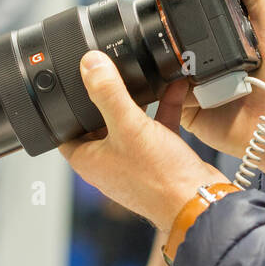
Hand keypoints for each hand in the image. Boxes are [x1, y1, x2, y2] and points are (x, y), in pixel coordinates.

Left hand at [59, 54, 224, 236]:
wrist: (199, 201)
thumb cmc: (159, 179)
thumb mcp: (129, 126)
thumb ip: (108, 92)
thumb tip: (90, 64)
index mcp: (89, 160)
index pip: (65, 129)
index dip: (66, 106)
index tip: (73, 82)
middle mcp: (108, 162)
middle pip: (99, 122)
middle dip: (107, 97)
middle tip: (111, 72)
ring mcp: (134, 161)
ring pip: (130, 123)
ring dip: (137, 101)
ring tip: (142, 76)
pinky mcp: (159, 159)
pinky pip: (157, 127)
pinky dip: (164, 107)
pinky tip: (174, 87)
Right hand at [135, 0, 264, 189]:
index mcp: (216, 26)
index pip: (186, 0)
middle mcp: (197, 47)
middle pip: (162, 24)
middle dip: (147, 8)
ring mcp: (185, 75)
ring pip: (155, 55)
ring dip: (146, 42)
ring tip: (141, 29)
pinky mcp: (180, 103)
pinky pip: (159, 90)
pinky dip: (155, 80)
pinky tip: (155, 68)